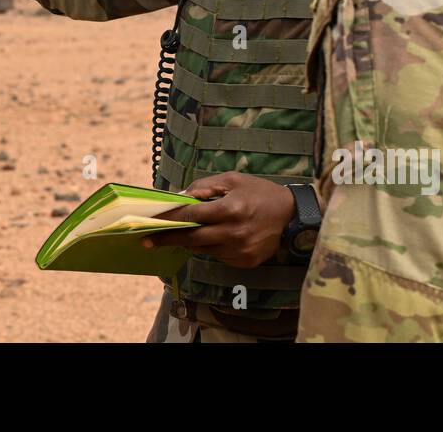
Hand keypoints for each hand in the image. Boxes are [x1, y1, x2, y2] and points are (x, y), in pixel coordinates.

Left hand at [142, 172, 295, 267]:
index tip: (152, 223)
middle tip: (149, 240)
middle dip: (169, 239)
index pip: (191, 216)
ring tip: (179, 235)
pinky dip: (212, 247)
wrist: (292, 216)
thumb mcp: (233, 180)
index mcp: (230, 209)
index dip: (169, 219)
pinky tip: (214, 237)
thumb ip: (205, 187)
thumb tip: (180, 196)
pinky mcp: (245, 262)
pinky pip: (219, 256)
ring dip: (191, 242)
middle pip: (192, 239)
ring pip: (204, 249)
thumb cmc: (260, 192)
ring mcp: (240, 251)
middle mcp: (234, 233)